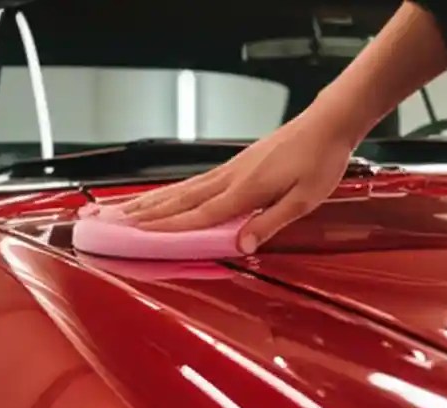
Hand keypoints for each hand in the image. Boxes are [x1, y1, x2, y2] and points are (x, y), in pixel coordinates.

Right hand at [117, 108, 361, 252]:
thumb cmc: (319, 160)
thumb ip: (270, 222)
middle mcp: (232, 177)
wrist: (327, 124)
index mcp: (246, 189)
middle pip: (182, 199)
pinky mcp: (237, 164)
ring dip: (156, 201)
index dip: (169, 227)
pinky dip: (176, 191)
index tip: (140, 234)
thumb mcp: (304, 199)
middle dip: (149, 213)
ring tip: (130, 209)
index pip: (200, 213)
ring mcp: (232, 168)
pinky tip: (168, 197)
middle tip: (119, 222)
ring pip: (185, 188)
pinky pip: (198, 182)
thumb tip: (241, 244)